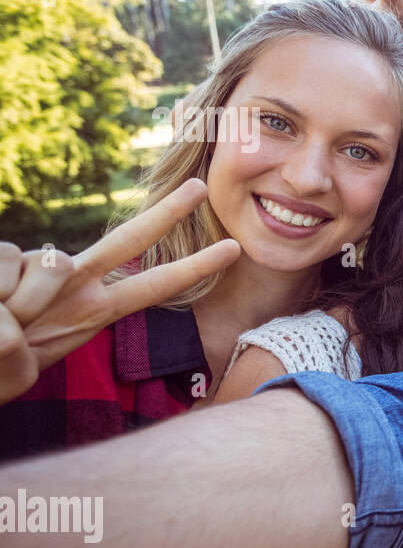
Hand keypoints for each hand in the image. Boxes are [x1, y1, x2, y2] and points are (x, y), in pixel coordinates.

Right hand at [0, 179, 240, 404]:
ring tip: (6, 323)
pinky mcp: (7, 255)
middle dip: (168, 212)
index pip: (155, 286)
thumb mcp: (30, 362)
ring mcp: (41, 266)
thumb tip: (37, 290)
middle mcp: (77, 282)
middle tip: (201, 185)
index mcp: (96, 309)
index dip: (196, 268)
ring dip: (22, 304)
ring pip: (54, 265)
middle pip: (128, 239)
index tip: (235, 248)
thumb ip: (42, 332)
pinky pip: (10, 265)